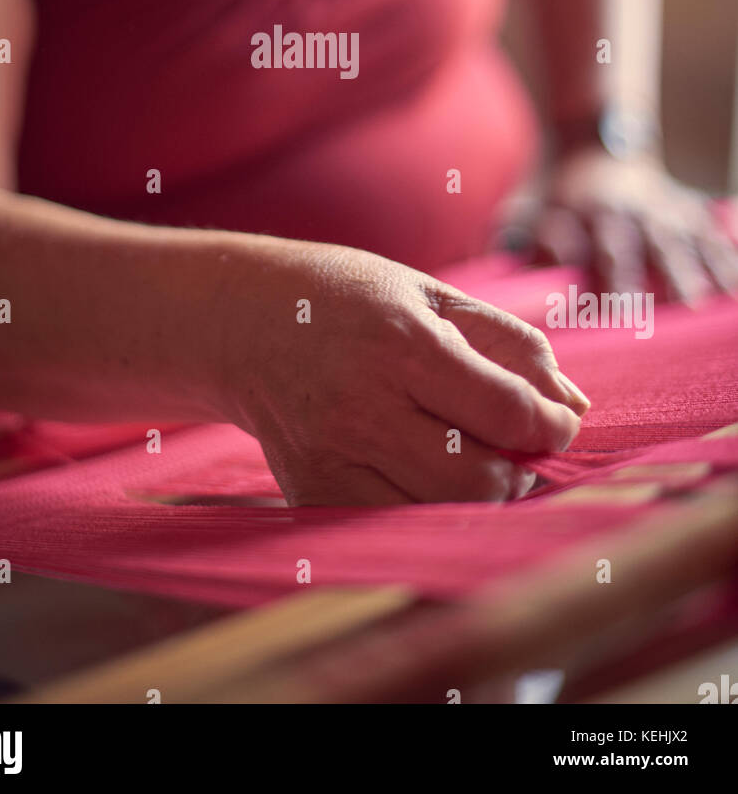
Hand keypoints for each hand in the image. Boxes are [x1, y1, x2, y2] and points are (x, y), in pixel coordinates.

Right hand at [226, 242, 588, 505]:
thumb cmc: (351, 298)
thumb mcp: (432, 295)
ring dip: (478, 494)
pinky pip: (393, 523)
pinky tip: (424, 474)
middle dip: (518, 470)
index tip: (560, 424)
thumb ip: (510, 345)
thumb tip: (575, 407)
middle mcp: (363, 405)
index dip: (551, 426)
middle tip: (517, 448)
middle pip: (480, 478)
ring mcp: (331, 455)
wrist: (243, 320)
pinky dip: (425, 508)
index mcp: (402, 344)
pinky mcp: (310, 490)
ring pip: (441, 511)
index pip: (507, 410)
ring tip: (477, 460)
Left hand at [530, 147, 737, 301]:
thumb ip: (514, 234)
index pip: (567, 249)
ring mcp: (653, 209)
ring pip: (671, 240)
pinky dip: (722, 255)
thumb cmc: (554, 191)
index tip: (575, 308)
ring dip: (684, 269)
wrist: (593, 141)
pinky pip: (706, 231)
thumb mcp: (524, 204)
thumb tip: (503, 260)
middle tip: (637, 313)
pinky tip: (731, 285)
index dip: (575, 277)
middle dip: (629, 279)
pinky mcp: (683, 208)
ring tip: (696, 301)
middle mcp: (616, 213)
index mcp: (574, 215)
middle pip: (623, 249)